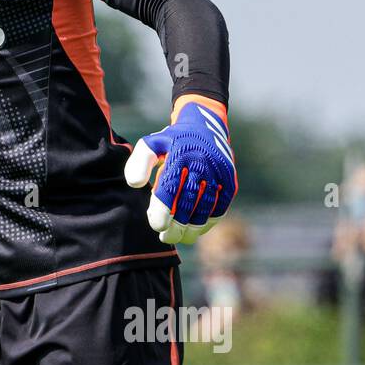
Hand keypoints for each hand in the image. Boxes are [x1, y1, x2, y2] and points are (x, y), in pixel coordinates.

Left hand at [125, 95, 236, 244]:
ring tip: (180, 237)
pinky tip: (196, 230)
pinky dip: (209, 222)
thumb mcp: (152, 144)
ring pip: (206, 208)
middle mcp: (201, 163)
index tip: (157, 225)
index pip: (170, 188)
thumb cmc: (171, 142)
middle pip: (189, 202)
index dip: (164, 210)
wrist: (205, 126)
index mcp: (179, 155)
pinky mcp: (229, 181)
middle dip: (177, 225)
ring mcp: (218, 173)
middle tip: (166, 237)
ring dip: (193, 228)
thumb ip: (140, 162)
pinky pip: (220, 207)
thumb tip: (134, 184)